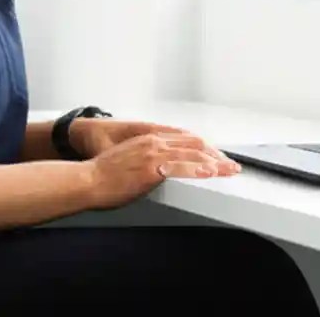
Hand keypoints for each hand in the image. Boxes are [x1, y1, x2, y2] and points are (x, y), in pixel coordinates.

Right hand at [84, 132, 241, 210]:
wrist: (88, 180)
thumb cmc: (103, 176)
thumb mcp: (130, 162)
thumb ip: (148, 163)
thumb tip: (159, 174)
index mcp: (149, 139)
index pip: (185, 141)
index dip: (204, 148)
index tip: (217, 157)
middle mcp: (154, 142)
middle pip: (194, 144)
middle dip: (215, 154)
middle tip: (231, 164)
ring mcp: (153, 153)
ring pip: (192, 154)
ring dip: (214, 162)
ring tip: (229, 169)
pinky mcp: (151, 167)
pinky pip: (180, 167)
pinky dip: (198, 169)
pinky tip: (210, 172)